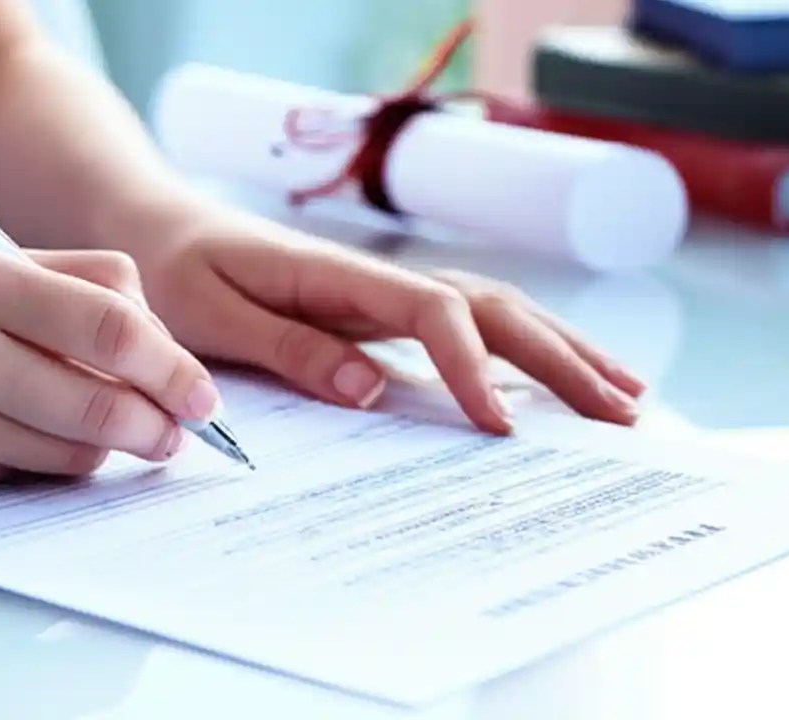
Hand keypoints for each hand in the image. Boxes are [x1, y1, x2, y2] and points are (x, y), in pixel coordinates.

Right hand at [0, 241, 217, 491]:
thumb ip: (73, 288)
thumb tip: (165, 349)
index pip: (111, 323)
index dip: (173, 366)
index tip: (203, 394)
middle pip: (100, 402)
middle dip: (158, 426)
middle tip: (177, 431)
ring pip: (68, 452)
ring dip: (104, 447)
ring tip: (107, 428)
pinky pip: (17, 476)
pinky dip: (40, 462)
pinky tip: (21, 435)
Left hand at [131, 206, 644, 432]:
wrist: (160, 230)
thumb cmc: (177, 272)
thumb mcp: (211, 315)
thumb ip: (289, 348)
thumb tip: (373, 390)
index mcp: (337, 275)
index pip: (431, 312)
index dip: (470, 366)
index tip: (497, 428)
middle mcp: (377, 279)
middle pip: (489, 308)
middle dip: (558, 360)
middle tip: (619, 416)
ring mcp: (387, 293)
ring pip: (495, 312)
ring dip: (563, 351)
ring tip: (628, 397)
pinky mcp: (384, 311)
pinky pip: (468, 328)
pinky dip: (523, 352)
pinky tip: (562, 377)